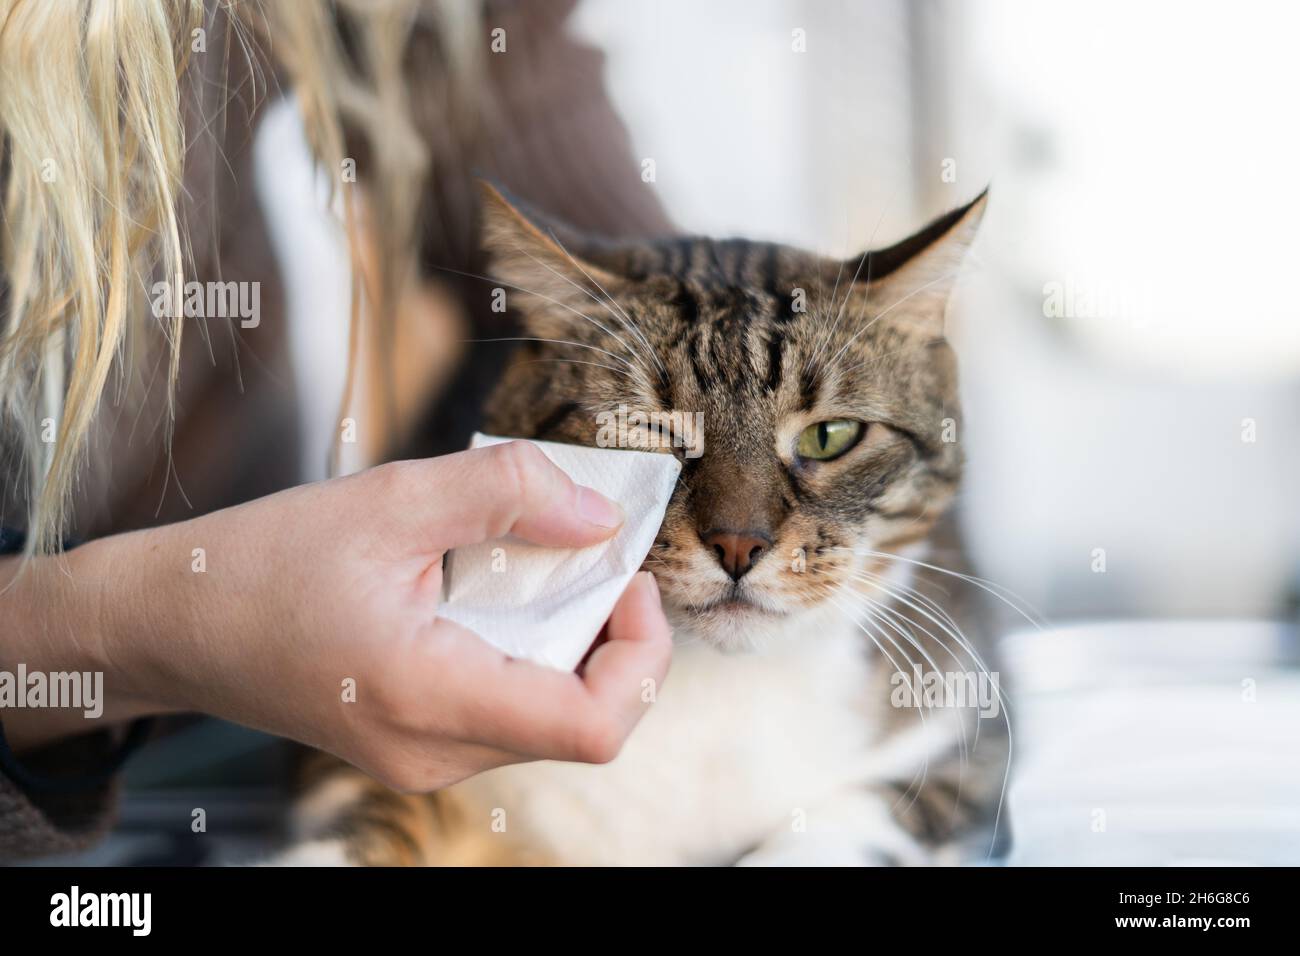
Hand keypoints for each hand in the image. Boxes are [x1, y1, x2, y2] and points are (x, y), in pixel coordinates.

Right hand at [72, 442, 670, 788]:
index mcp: (429, 697)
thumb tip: (599, 516)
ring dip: (567, 641)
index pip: (595, 727)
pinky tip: (488, 596)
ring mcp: (422, 761)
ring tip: (526, 566)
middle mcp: (433, 753)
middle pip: (582, 720)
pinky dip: (525, 654)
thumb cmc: (262, 563)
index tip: (625, 579)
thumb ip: (505, 493)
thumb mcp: (390, 500)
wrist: (171, 623)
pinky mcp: (413, 748)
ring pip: (548, 718)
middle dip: (608, 634)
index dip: (641, 654)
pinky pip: (505, 713)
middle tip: (580, 552)